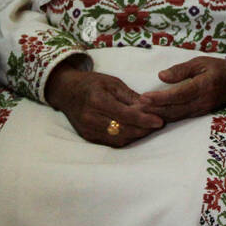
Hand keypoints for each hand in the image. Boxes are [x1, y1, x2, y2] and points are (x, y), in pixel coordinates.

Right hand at [45, 64, 164, 147]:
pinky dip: (126, 138)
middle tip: (158, 125)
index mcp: (97, 101)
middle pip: (123, 130)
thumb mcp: (112, 82)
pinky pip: (111, 142)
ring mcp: (88, 130)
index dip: (144, 120)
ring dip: (136, 135)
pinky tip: (135, 132)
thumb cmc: (91, 83)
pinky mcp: (88, 137)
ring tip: (149, 128)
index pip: (125, 115)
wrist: (66, 91)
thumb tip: (149, 107)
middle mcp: (90, 118)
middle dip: (143, 129)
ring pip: (118, 139)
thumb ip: (130, 96)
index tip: (159, 121)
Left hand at [137, 57, 225, 122]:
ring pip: (176, 117)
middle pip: (174, 110)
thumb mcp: (202, 62)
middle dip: (153, 110)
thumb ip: (181, 70)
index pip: (178, 94)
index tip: (143, 98)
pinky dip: (165, 118)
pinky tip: (152, 117)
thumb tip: (161, 77)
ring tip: (138, 114)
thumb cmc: (220, 69)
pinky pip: (180, 118)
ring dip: (156, 116)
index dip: (160, 98)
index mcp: (203, 85)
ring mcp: (201, 110)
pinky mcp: (199, 114)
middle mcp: (202, 101)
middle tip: (133, 109)